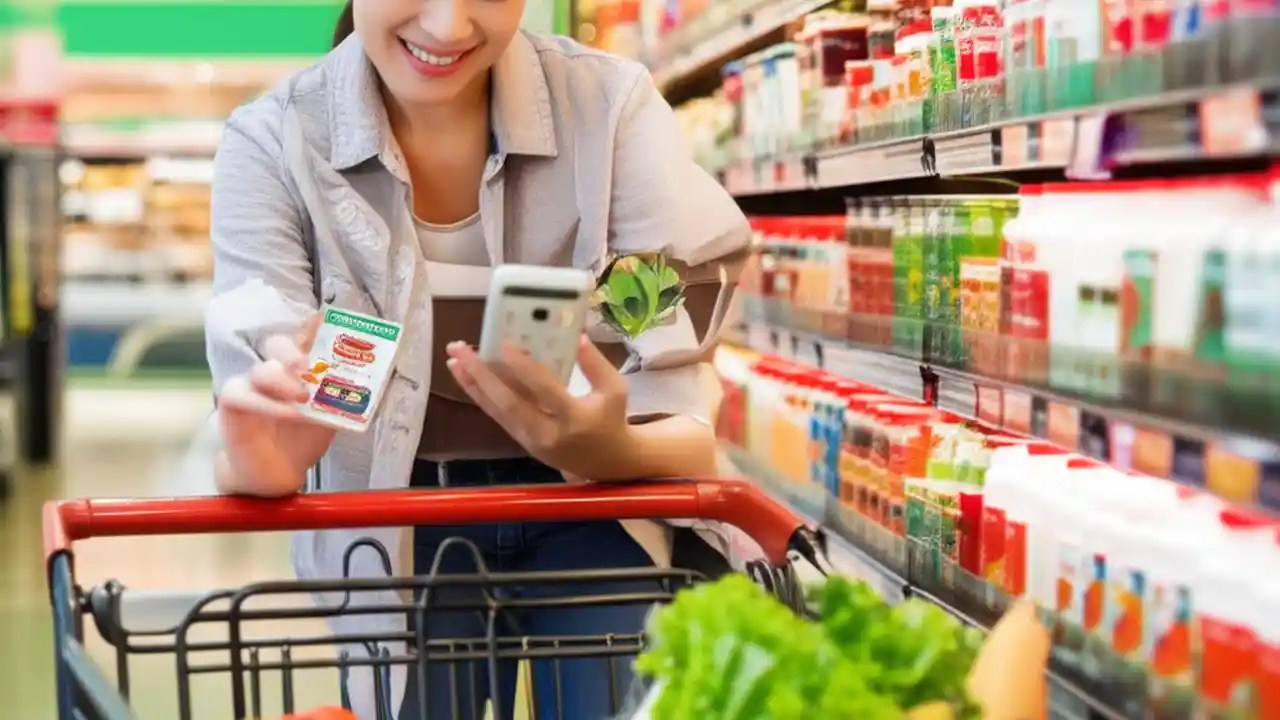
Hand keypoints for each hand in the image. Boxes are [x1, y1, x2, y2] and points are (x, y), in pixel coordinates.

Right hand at [216, 313, 336, 495]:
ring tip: (303, 397)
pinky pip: (242, 394)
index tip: (326, 319)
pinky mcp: (233, 404)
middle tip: (308, 366)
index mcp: (297, 369)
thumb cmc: (302, 439)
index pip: (303, 339)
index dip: (312, 327)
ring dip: (284, 381)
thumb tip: (373, 382)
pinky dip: (268, 404)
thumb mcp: (330, 415)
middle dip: (294, 351)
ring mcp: (249, 385)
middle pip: (277, 345)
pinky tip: (288, 413)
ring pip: (261, 370)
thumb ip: (342, 397)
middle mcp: (273, 371)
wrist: (277, 474)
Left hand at [444, 337, 640, 479]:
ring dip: (473, 385)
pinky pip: (499, 417)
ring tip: (454, 360)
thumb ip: (595, 364)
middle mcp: (547, 432)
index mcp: (573, 418)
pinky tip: (468, 378)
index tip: (504, 343)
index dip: (522, 366)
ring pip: (497, 411)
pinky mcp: (522, 443)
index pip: (543, 389)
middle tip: (459, 350)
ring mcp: (530, 441)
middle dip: (481, 375)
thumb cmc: (612, 421)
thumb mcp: (615, 389)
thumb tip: (576, 336)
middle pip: (508, 403)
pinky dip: (481, 396)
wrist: (607, 465)